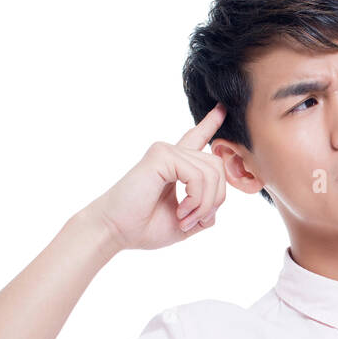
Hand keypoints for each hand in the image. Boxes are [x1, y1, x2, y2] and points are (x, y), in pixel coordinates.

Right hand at [85, 102, 228, 251]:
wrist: (115, 231)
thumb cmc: (144, 228)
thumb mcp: (186, 221)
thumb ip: (206, 211)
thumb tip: (217, 204)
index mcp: (176, 165)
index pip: (196, 139)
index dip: (210, 124)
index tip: (222, 107)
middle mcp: (171, 154)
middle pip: (217, 167)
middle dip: (215, 200)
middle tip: (194, 221)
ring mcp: (166, 152)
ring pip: (212, 173)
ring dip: (204, 204)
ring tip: (185, 218)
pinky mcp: (161, 156)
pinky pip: (198, 176)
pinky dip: (196, 200)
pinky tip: (181, 212)